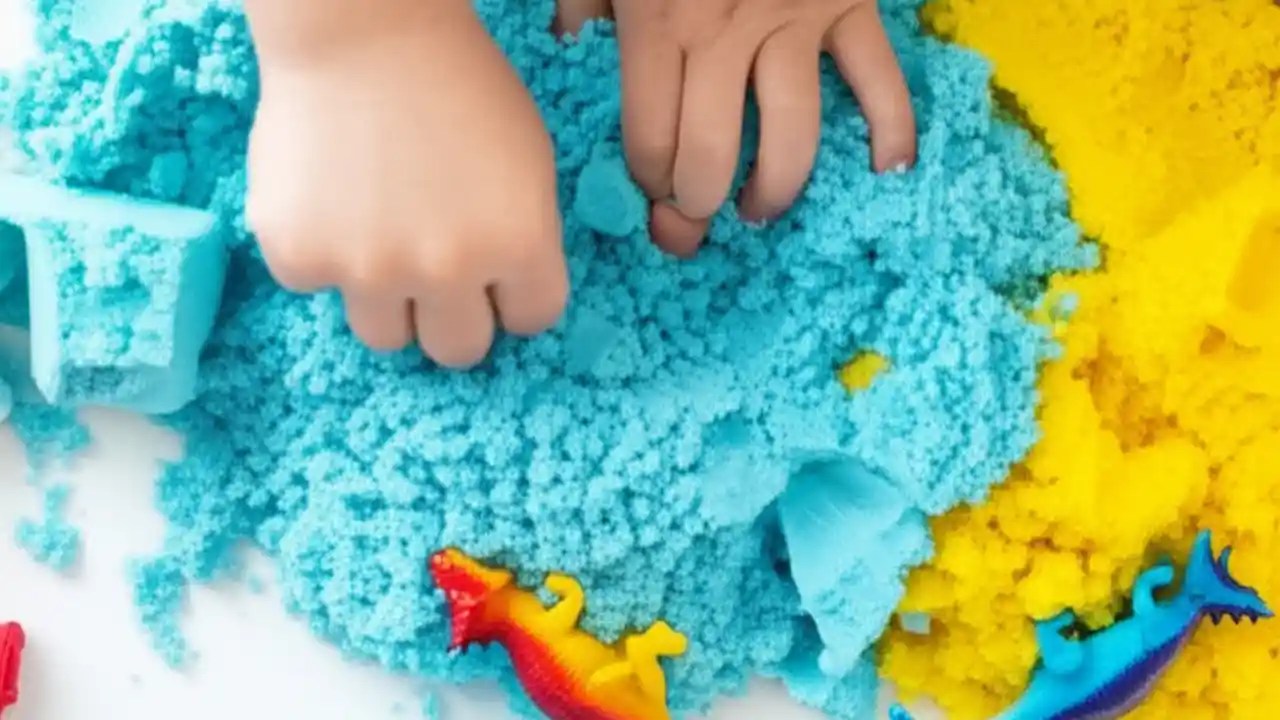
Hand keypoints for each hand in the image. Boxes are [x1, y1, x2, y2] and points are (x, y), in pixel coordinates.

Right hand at [245, 3, 567, 367]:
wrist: (360, 28)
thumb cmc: (456, 82)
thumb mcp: (527, 161)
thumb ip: (521, 236)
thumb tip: (505, 296)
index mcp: (519, 245)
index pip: (532, 319)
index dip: (514, 296)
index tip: (496, 277)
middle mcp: (447, 271)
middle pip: (458, 351)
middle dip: (452, 318)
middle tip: (435, 276)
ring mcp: (368, 269)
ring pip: (385, 336)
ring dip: (385, 298)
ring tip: (377, 236)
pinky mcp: (299, 256)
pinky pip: (316, 286)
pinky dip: (320, 252)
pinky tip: (328, 198)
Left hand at [612, 0, 917, 255]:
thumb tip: (568, 37)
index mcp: (658, 22)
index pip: (652, 136)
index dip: (649, 186)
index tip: (649, 206)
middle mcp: (724, 35)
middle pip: (712, 153)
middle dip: (696, 208)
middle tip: (690, 230)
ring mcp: (793, 23)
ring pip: (790, 134)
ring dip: (774, 189)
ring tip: (758, 210)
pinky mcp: (848, 5)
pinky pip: (878, 77)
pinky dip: (892, 125)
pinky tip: (889, 168)